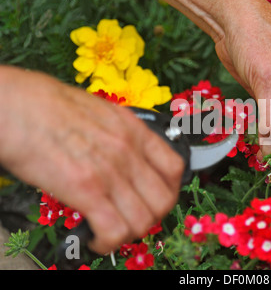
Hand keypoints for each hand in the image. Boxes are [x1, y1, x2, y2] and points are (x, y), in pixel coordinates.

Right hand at [0, 66, 184, 253]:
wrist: (17, 106)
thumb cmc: (50, 106)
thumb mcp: (101, 112)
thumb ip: (122, 137)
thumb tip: (129, 158)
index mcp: (134, 131)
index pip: (175, 169)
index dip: (169, 190)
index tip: (155, 198)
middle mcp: (129, 152)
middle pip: (164, 200)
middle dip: (152, 217)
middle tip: (134, 218)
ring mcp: (110, 171)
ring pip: (144, 221)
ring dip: (131, 233)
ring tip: (113, 230)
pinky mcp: (86, 190)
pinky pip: (115, 230)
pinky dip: (109, 242)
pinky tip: (96, 238)